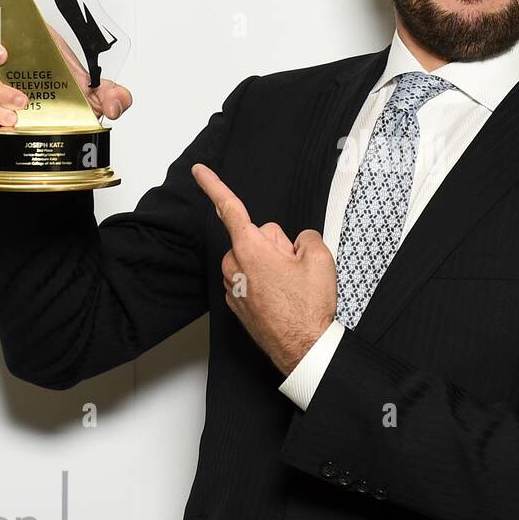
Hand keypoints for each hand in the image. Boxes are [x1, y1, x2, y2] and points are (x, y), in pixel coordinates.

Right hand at [0, 0, 132, 126]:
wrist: (73, 123)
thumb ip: (115, 95)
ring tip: (19, 106)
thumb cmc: (78, 97)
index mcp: (33, 45)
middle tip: (3, 60)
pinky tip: (9, 121)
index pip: (2, 18)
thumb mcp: (101, 92)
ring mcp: (3, 84)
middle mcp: (13, 62)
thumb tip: (116, 103)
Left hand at [192, 162, 336, 375]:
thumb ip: (304, 237)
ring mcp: (233, 286)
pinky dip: (266, 282)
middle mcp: (235, 266)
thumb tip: (296, 242)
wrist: (303, 349)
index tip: (198, 170)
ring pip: (254, 257)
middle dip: (276, 245)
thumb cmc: (308, 308)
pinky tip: (282, 298)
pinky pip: (251, 277)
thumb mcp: (320, 258)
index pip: (229, 208)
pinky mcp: (236, 302)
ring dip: (271, 265)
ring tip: (290, 287)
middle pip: (256, 236)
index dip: (213, 185)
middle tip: (295, 269)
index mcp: (250, 249)